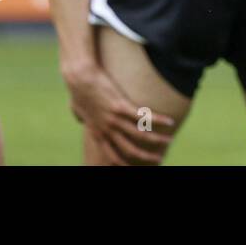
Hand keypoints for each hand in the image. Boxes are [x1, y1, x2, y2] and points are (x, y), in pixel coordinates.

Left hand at [61, 59, 175, 164]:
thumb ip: (80, 117)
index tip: (134, 167)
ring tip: (169, 141)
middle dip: (145, 157)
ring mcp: (114, 119)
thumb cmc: (77, 90)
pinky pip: (143, 116)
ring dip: (156, 140)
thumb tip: (79, 119)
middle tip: (158, 159)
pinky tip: (170, 121)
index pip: (112, 156)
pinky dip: (158, 120)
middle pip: (130, 150)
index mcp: (97, 133)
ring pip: (140, 135)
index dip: (124, 163)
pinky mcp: (121, 105)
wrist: (79, 77)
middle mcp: (107, 130)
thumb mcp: (76, 108)